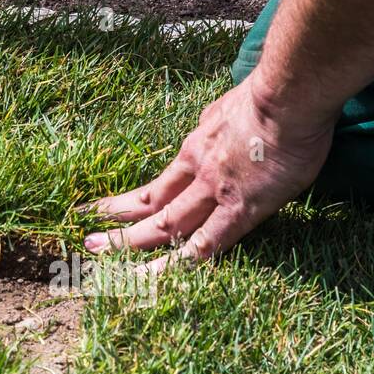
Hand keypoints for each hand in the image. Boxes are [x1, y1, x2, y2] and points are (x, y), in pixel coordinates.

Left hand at [85, 76, 334, 272]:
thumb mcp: (225, 109)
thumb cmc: (269, 96)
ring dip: (128, 240)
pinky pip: (203, 245)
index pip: (160, 184)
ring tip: (96, 251)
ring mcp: (213, 192)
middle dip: (116, 220)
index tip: (111, 210)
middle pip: (150, 203)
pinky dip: (176, 264)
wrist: (286, 97)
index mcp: (195, 148)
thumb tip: (210, 126)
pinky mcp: (239, 210)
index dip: (133, 201)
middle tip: (86, 235)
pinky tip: (150, 276)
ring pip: (164, 224)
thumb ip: (214, 126)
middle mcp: (195, 171)